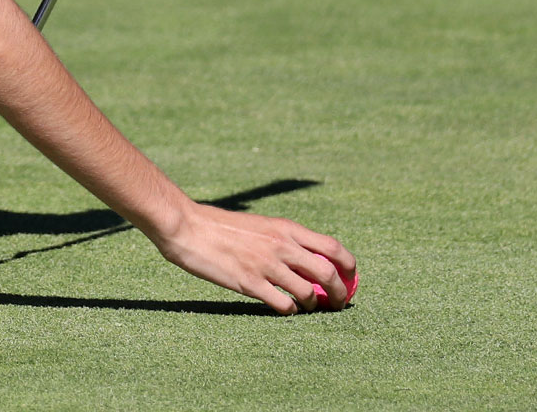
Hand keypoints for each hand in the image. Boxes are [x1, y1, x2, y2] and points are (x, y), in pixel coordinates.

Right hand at [150, 200, 356, 313]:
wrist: (186, 226)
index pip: (333, 248)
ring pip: (309, 294)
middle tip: (337, 303)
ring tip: (309, 308)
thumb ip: (282, 239)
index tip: (350, 278)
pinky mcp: (250, 283)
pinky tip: (284, 309)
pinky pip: (283, 305)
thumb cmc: (218, 224)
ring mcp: (266, 265)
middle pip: (329, 274)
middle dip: (340, 294)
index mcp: (285, 228)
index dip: (349, 267)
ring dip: (314, 306)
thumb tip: (305, 260)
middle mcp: (281, 246)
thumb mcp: (259, 224)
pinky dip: (290, 311)